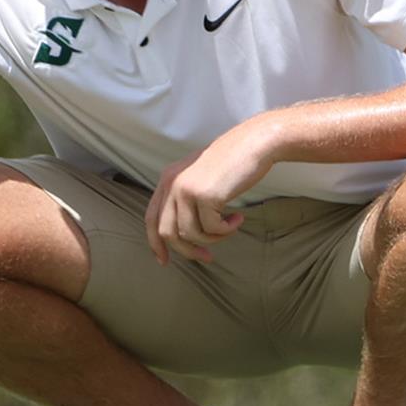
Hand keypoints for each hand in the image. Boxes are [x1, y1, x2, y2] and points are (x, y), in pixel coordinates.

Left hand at [145, 122, 281, 264]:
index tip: (164, 261)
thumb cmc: (233, 162)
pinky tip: (238, 218)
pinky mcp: (204, 196)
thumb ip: (186, 198)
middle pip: (167, 232)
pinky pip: (212, 229)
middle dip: (187, 250)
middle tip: (207, 257)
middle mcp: (172, 184)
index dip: (155, 243)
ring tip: (230, 227)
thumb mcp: (200, 177)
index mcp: (167, 179)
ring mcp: (186, 189)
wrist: (254, 144)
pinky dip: (226, 230)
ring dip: (213, 238)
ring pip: (190, 234)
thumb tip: (184, 235)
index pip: (151, 218)